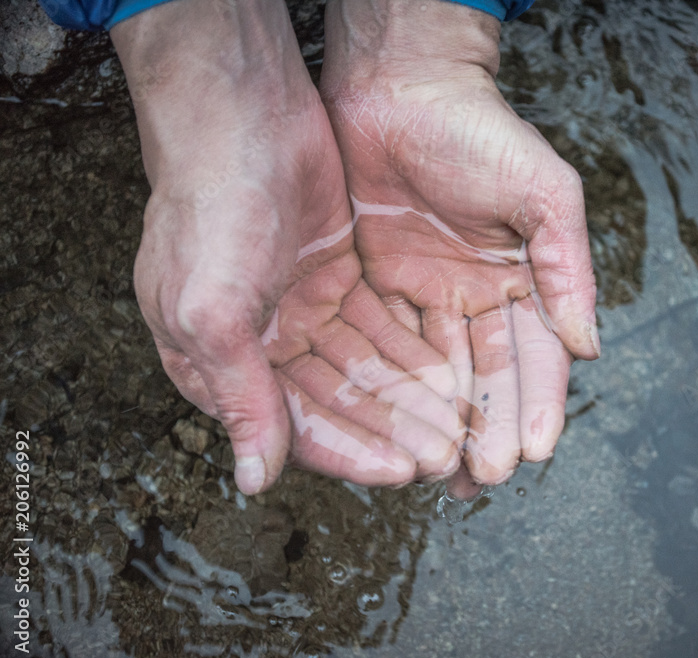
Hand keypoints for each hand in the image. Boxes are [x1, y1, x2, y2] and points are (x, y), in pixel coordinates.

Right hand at [112, 0, 462, 492]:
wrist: (240, 112)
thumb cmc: (210, 208)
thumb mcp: (210, 310)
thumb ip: (239, 394)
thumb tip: (256, 481)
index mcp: (218, 362)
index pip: (295, 426)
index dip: (352, 451)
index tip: (406, 469)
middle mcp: (264, 342)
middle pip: (342, 402)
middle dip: (395, 428)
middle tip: (450, 452)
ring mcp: (304, 307)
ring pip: (369, 366)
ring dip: (413, 395)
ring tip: (462, 421)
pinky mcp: (340, 274)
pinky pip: (384, 325)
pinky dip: (415, 349)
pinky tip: (454, 372)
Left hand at [321, 0, 599, 486]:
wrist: (398, 87)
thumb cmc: (480, 130)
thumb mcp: (542, 191)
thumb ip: (567, 267)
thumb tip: (589, 347)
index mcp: (526, 280)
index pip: (537, 356)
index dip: (538, 403)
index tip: (535, 450)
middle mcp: (480, 297)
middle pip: (488, 378)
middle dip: (489, 428)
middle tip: (482, 477)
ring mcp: (430, 297)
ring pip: (440, 375)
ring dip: (443, 426)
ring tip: (442, 475)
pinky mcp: (381, 289)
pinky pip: (389, 349)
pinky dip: (396, 392)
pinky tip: (396, 430)